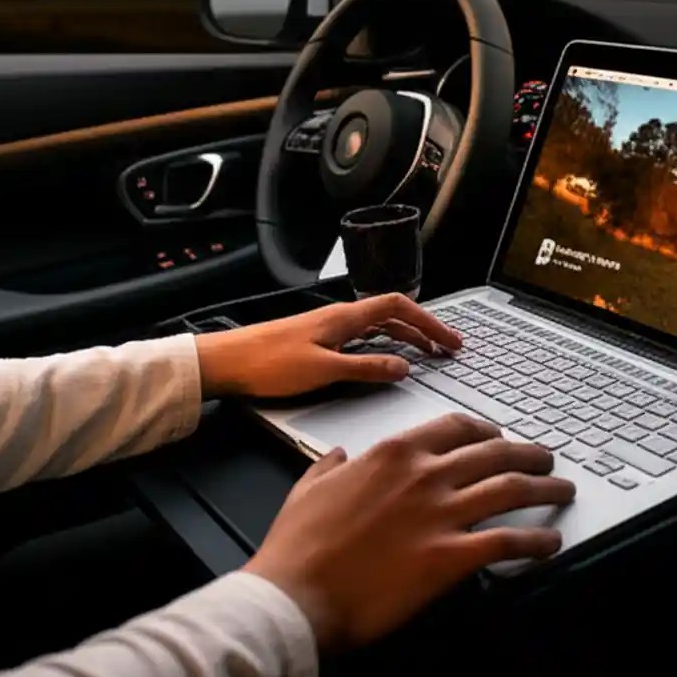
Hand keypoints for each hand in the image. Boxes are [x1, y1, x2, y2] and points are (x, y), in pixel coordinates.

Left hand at [195, 293, 461, 398]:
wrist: (225, 363)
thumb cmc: (268, 365)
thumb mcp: (324, 371)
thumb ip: (366, 368)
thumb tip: (403, 367)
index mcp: (344, 317)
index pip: (398, 306)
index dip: (429, 321)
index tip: (450, 341)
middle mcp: (339, 317)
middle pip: (392, 315)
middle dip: (424, 330)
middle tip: (447, 350)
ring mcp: (328, 328)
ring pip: (378, 327)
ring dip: (406, 338)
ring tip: (426, 355)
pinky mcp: (317, 341)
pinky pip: (363, 337)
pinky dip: (384, 345)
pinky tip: (386, 360)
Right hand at [243, 413, 574, 650]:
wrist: (294, 596)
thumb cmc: (298, 547)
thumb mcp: (309, 488)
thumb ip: (331, 466)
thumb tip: (339, 455)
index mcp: (393, 454)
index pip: (456, 427)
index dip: (486, 431)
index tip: (498, 437)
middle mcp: (424, 475)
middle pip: (496, 451)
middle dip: (529, 452)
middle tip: (546, 458)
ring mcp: (440, 514)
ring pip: (513, 487)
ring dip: (546, 487)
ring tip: (563, 490)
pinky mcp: (450, 557)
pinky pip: (509, 541)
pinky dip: (537, 541)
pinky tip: (551, 543)